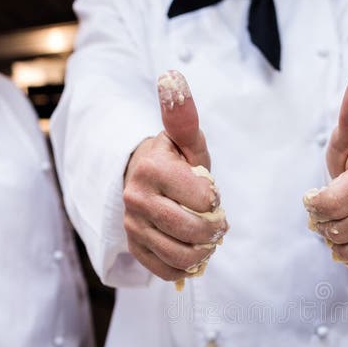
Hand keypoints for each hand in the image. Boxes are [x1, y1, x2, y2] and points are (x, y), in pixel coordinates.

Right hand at [123, 71, 227, 281]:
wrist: (143, 180)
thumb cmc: (174, 160)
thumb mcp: (186, 139)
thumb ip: (183, 115)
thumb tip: (172, 75)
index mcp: (152, 168)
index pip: (205, 200)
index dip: (216, 200)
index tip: (210, 193)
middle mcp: (136, 198)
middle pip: (194, 231)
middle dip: (214, 230)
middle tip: (216, 222)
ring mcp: (132, 226)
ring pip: (182, 256)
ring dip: (204, 251)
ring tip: (206, 239)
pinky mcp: (134, 248)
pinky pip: (167, 272)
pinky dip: (186, 267)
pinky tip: (190, 251)